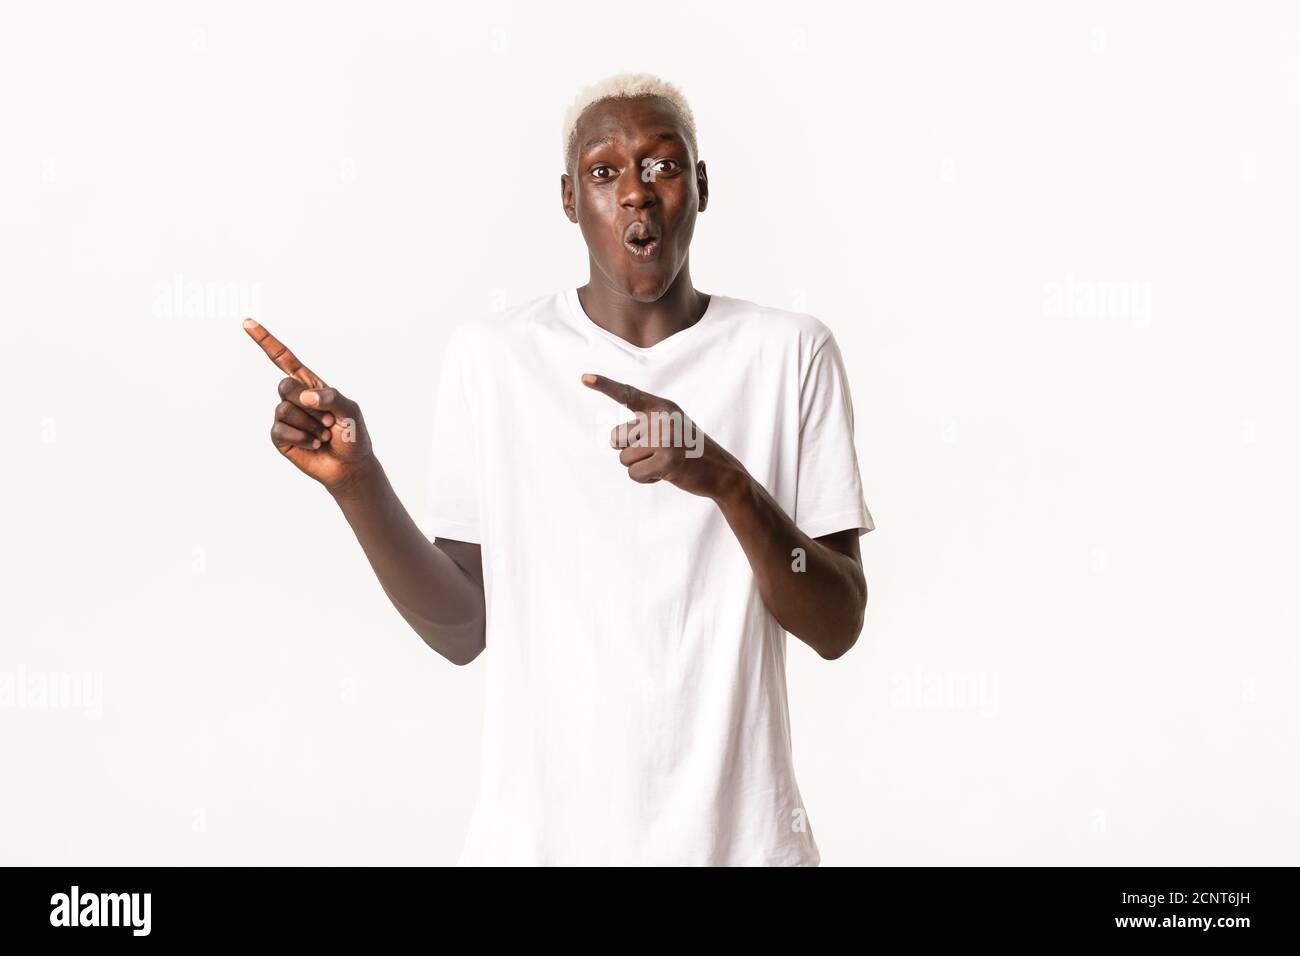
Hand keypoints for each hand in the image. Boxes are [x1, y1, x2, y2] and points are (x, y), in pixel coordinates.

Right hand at [243, 318, 374, 490]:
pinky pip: (280, 431)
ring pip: (283, 410)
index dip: (266, 341)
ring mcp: (286, 417)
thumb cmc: (353, 435)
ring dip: (310, 425)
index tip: (247, 323)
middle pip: (283, 386)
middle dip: (307, 404)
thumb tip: (304, 397)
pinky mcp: (280, 438)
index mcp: (310, 384)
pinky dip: (301, 438)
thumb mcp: (351, 411)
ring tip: (323, 434)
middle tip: (328, 419)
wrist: (350, 466)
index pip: (284, 359)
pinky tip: (314, 444)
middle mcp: (295, 398)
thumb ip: (332, 397)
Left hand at [581, 373, 746, 501]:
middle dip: (629, 451)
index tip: (584, 378)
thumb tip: (611, 440)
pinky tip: (666, 474)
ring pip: (624, 459)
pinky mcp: (667, 461)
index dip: (604, 385)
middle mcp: (661, 418)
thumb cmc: (689, 451)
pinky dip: (646, 479)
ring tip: (665, 463)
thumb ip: (641, 427)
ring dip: (640, 467)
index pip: (627, 394)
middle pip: (615, 438)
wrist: (722, 473)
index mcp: (662, 406)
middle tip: (657, 453)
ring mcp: (665, 438)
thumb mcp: (669, 428)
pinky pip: (634, 474)